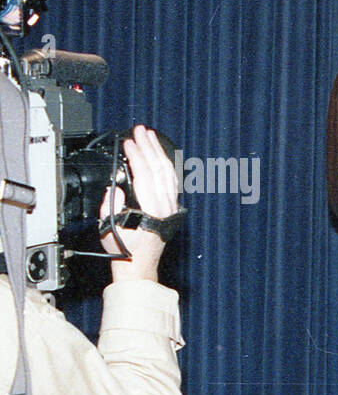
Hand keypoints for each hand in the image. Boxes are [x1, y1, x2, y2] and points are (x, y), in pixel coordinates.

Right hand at [102, 125, 178, 282]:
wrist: (138, 264)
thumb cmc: (124, 248)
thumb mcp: (109, 226)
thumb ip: (111, 204)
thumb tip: (117, 186)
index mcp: (150, 209)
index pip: (145, 175)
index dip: (137, 156)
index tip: (128, 142)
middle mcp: (164, 206)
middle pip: (159, 169)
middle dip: (149, 146)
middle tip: (141, 130)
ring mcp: (170, 206)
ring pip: (168, 173)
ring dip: (158, 152)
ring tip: (149, 136)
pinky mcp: (171, 207)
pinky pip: (170, 181)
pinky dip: (165, 165)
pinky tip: (159, 155)